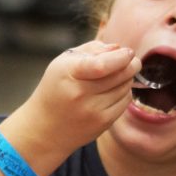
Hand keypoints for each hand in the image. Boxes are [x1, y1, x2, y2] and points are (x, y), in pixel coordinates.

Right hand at [6, 41, 140, 167]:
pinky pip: (125, 101)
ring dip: (126, 78)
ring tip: (114, 77)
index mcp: (68, 74)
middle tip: (130, 61)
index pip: (102, 65)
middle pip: (121, 74)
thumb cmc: (56, 89)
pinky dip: (124, 93)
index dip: (121, 57)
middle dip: (131, 64)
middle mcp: (80, 94)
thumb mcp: (63, 63)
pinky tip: (111, 91)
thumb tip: (118, 48)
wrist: (44, 127)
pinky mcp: (102, 122)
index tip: (127, 52)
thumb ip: (91, 49)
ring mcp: (93, 110)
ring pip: (126, 87)